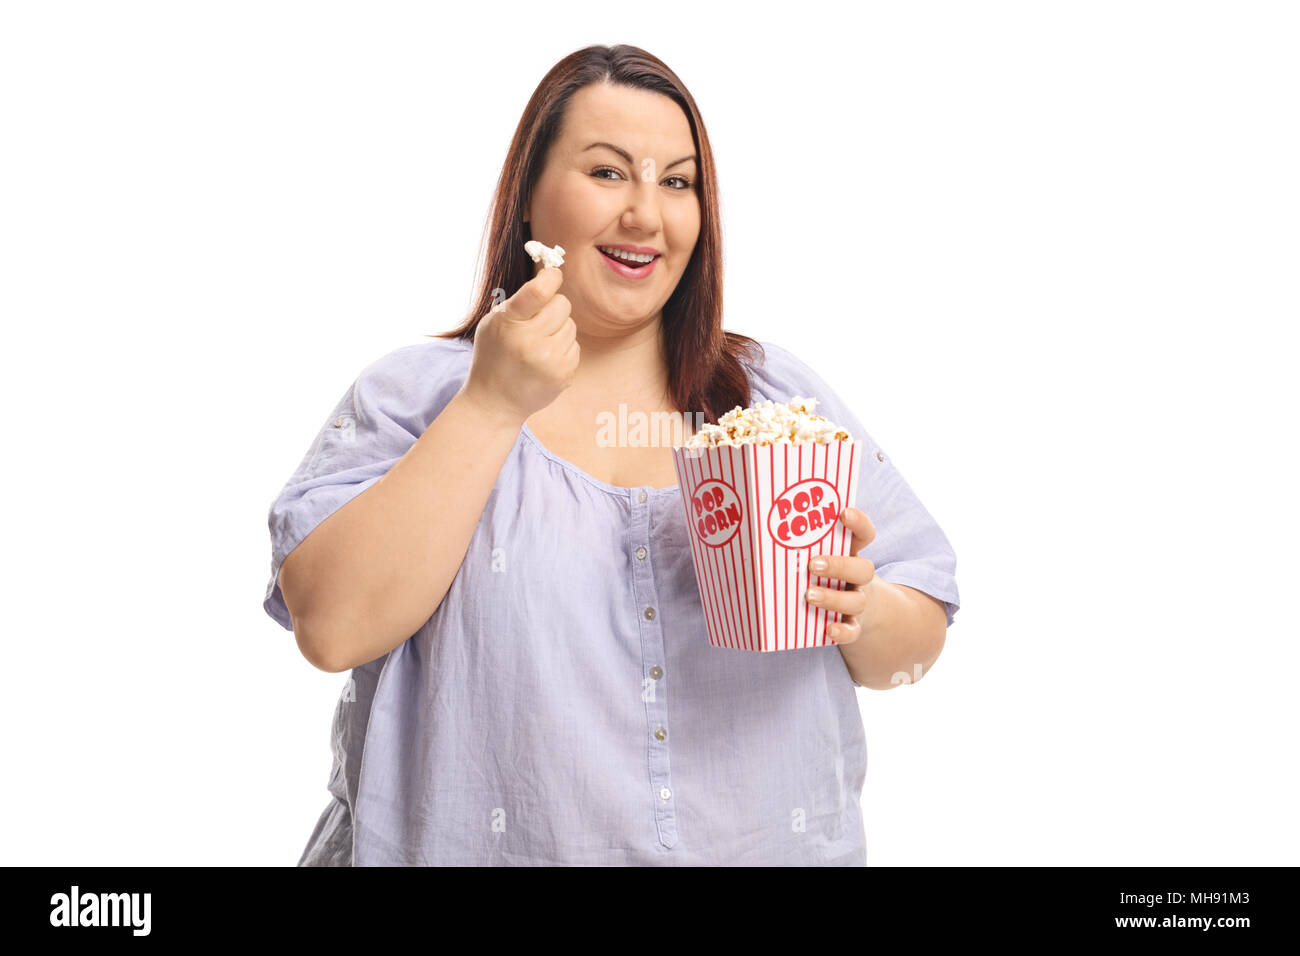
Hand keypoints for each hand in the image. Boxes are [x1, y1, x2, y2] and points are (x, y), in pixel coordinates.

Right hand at [460, 265, 578, 423]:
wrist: (495, 402)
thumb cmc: (494, 356)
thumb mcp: (494, 324)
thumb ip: (519, 301)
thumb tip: (550, 275)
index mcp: (509, 324)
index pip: (540, 291)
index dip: (551, 277)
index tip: (553, 274)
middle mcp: (531, 342)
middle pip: (562, 304)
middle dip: (553, 307)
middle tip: (538, 321)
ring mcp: (550, 360)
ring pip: (571, 325)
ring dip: (558, 330)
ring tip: (538, 345)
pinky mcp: (564, 374)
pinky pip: (574, 346)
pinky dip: (562, 349)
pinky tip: (545, 360)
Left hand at [803, 507, 876, 644]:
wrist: (856, 612)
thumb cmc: (824, 576)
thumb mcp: (817, 556)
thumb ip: (793, 546)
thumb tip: (740, 536)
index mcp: (850, 554)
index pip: (863, 534)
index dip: (858, 522)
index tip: (843, 514)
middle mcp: (858, 578)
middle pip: (863, 569)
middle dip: (839, 565)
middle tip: (812, 564)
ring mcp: (858, 602)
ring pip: (856, 601)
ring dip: (833, 598)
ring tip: (808, 595)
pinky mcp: (854, 626)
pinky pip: (853, 631)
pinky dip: (843, 631)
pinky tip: (829, 629)